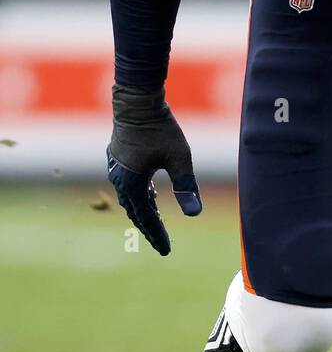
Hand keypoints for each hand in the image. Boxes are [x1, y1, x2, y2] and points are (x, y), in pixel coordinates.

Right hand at [107, 83, 201, 255]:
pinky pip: (129, 183)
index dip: (156, 234)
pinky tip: (150, 194)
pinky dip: (140, 194)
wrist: (138, 101)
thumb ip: (186, 186)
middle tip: (161, 243)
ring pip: (131, 197)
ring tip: (156, 224)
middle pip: (135, 210)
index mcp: (131, 183)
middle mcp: (120, 178)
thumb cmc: (160, 128)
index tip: (166, 250)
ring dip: (143, 211)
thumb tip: (195, 214)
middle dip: (149, 227)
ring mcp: (117, 167)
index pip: (146, 217)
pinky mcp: (119, 156)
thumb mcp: (179, 158)